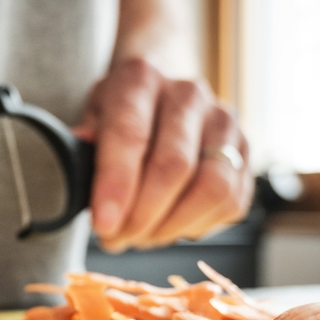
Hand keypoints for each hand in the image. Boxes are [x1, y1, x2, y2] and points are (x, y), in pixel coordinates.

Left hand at [74, 58, 252, 252]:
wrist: (163, 84)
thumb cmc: (121, 109)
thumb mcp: (90, 116)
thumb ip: (83, 145)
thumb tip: (74, 175)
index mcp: (140, 79)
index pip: (130, 135)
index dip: (117, 185)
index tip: (103, 225)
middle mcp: (188, 94)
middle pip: (173, 167)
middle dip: (142, 216)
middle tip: (116, 240)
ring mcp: (224, 121)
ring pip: (212, 188)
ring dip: (173, 226)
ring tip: (143, 237)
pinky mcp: (245, 150)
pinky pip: (232, 202)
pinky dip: (200, 226)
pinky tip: (172, 226)